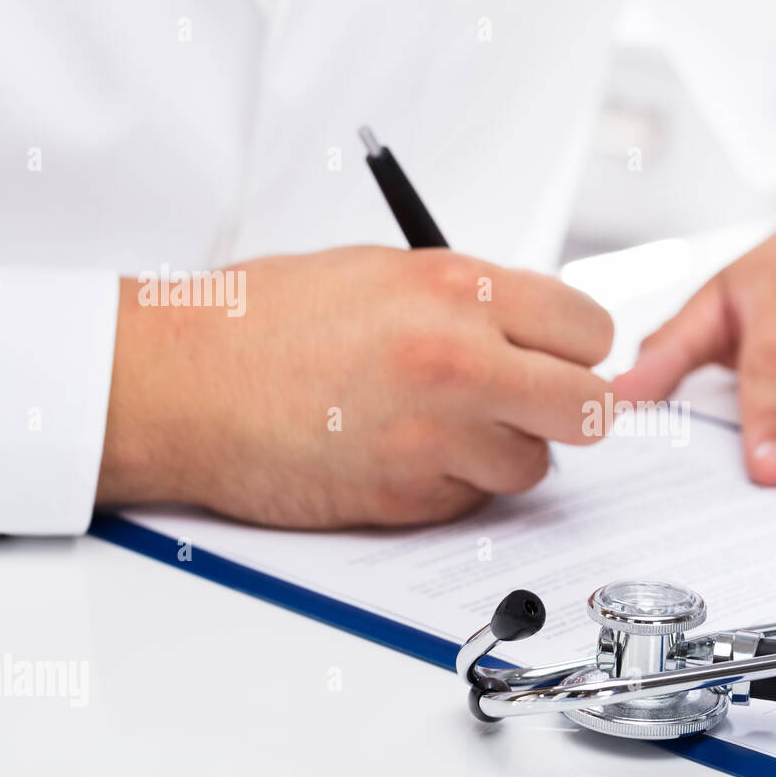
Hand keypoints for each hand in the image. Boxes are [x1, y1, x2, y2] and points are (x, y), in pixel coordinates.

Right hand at [96, 246, 612, 526]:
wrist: (183, 382)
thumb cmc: (266, 321)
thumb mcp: (386, 274)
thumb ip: (475, 306)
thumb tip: (540, 340)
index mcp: (458, 291)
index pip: (591, 331)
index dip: (580, 350)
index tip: (564, 359)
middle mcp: (459, 363)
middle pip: (591, 410)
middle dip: (572, 410)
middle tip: (538, 406)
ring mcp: (436, 438)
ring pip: (535, 466)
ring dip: (505, 453)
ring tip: (445, 428)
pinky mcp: (408, 498)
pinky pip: (473, 502)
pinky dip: (454, 486)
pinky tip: (403, 455)